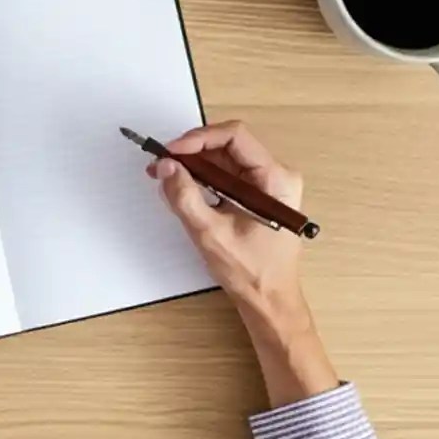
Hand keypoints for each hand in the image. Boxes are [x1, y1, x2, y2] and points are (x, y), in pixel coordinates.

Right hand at [149, 121, 337, 406]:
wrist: (270, 301)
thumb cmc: (252, 273)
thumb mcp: (211, 234)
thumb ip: (185, 197)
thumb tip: (165, 167)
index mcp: (276, 179)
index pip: (235, 136)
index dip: (199, 138)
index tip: (171, 152)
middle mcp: (276, 176)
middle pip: (228, 145)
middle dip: (191, 152)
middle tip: (162, 164)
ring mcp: (267, 186)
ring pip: (224, 160)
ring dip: (194, 165)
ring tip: (166, 176)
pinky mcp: (256, 196)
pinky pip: (226, 176)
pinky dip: (202, 178)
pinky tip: (182, 188)